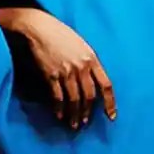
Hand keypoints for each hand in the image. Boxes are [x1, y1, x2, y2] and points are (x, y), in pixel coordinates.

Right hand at [10, 9, 115, 128]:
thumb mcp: (83, 46)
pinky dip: (59, 108)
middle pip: (89, 96)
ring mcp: (66, 71)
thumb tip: (93, 82)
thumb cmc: (63, 36)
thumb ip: (90, 63)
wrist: (42, 28)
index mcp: (93, 59)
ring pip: (74, 99)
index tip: (111, 117)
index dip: (110, 103)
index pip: (106, 85)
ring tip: (74, 125)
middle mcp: (82, 67)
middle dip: (88, 112)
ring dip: (74, 114)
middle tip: (85, 123)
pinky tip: (59, 115)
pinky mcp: (51, 75)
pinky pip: (58, 96)